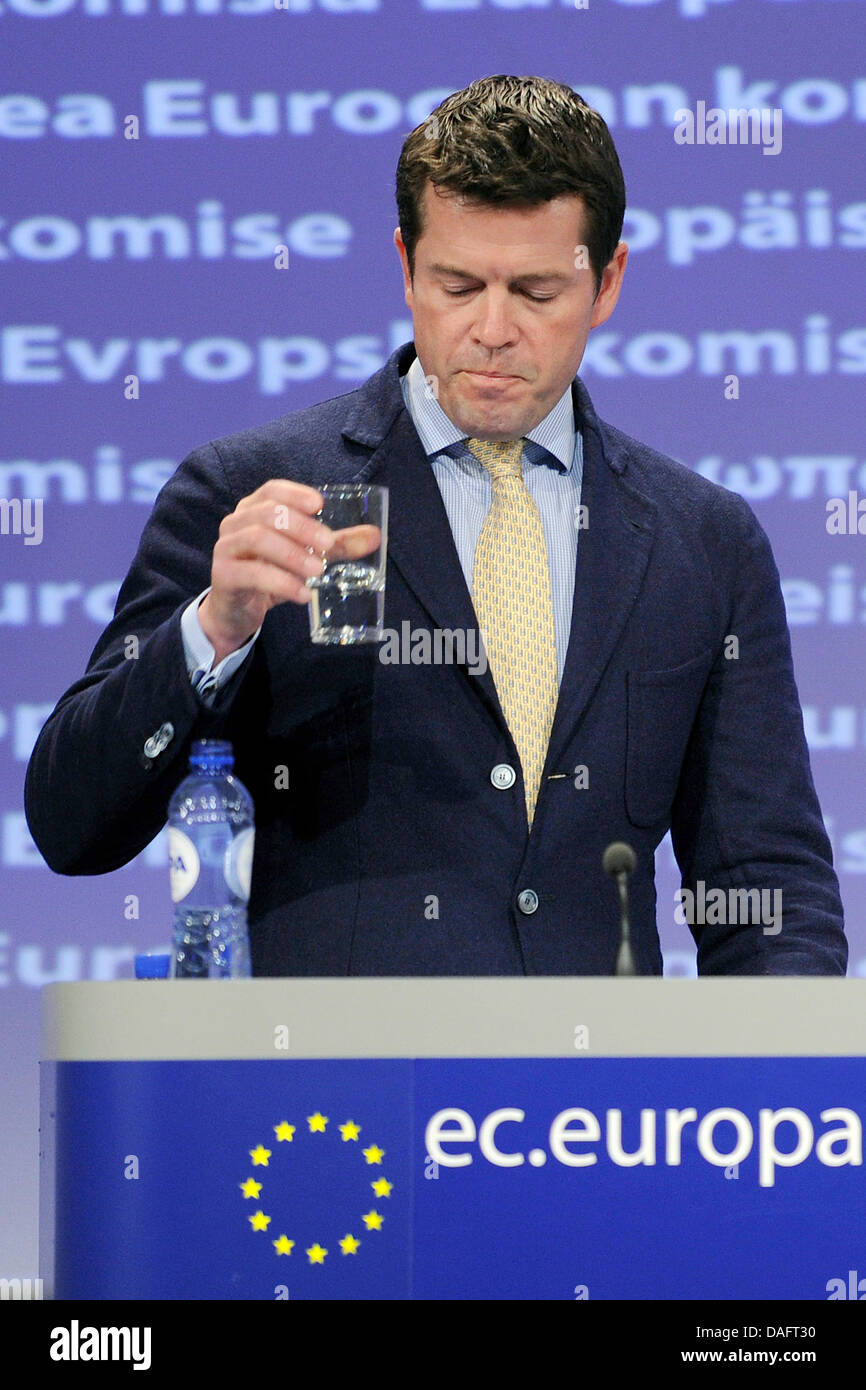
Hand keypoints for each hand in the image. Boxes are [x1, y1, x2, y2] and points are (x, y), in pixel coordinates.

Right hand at [199, 480, 380, 661]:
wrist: (236, 611)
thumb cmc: (270, 575)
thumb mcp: (305, 557)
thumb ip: (336, 546)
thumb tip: (376, 537)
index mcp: (254, 510)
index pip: (272, 490)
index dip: (295, 493)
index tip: (320, 505)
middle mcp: (236, 523)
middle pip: (268, 513)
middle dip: (302, 527)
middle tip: (328, 545)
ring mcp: (226, 548)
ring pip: (258, 539)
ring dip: (292, 554)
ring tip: (317, 572)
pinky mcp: (224, 575)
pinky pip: (252, 573)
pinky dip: (281, 583)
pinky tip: (302, 594)